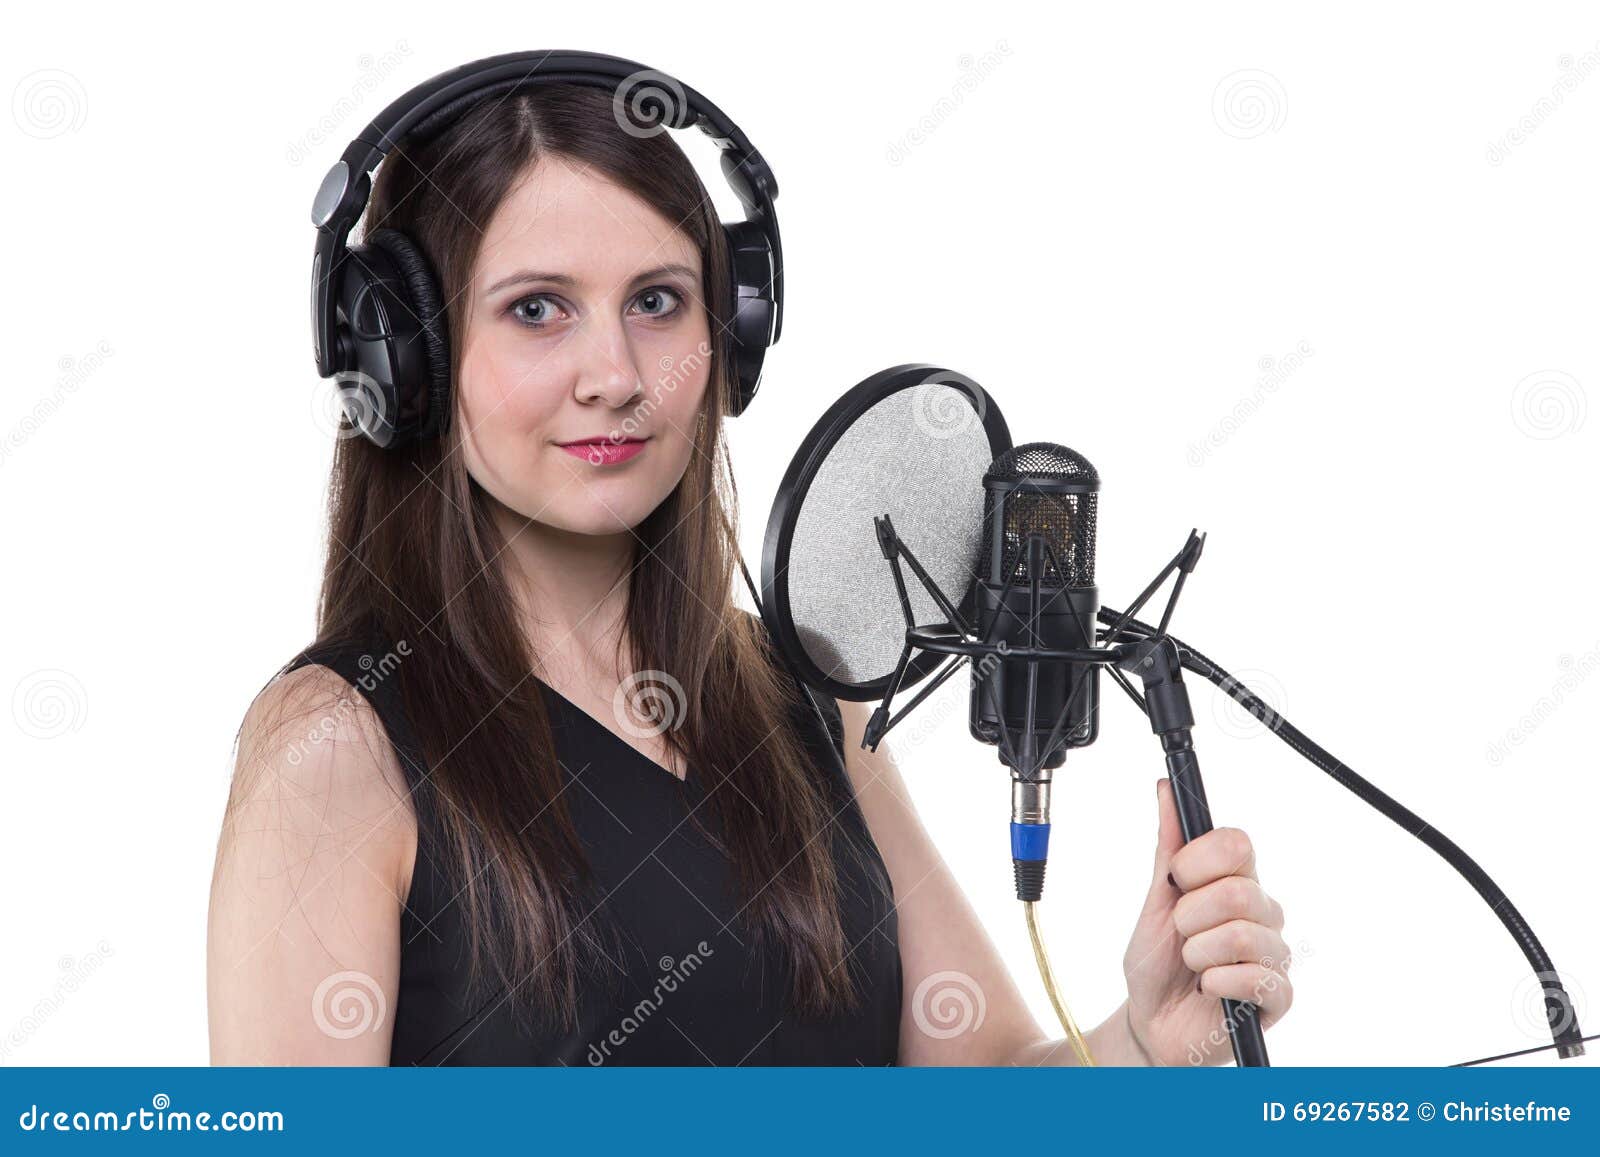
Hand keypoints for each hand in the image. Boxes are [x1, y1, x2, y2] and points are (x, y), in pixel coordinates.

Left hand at [1118, 777, 1292, 1065]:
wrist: (1150, 1021)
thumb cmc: (1156, 962)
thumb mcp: (1155, 900)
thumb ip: (1168, 846)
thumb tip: (1165, 789)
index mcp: (1235, 882)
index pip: (1237, 844)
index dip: (1197, 860)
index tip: (1175, 881)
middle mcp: (1262, 913)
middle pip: (1239, 890)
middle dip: (1190, 916)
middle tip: (1181, 934)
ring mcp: (1274, 954)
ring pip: (1243, 935)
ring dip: (1199, 953)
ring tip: (1193, 965)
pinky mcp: (1278, 996)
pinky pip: (1256, 978)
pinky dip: (1216, 983)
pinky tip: (1208, 990)